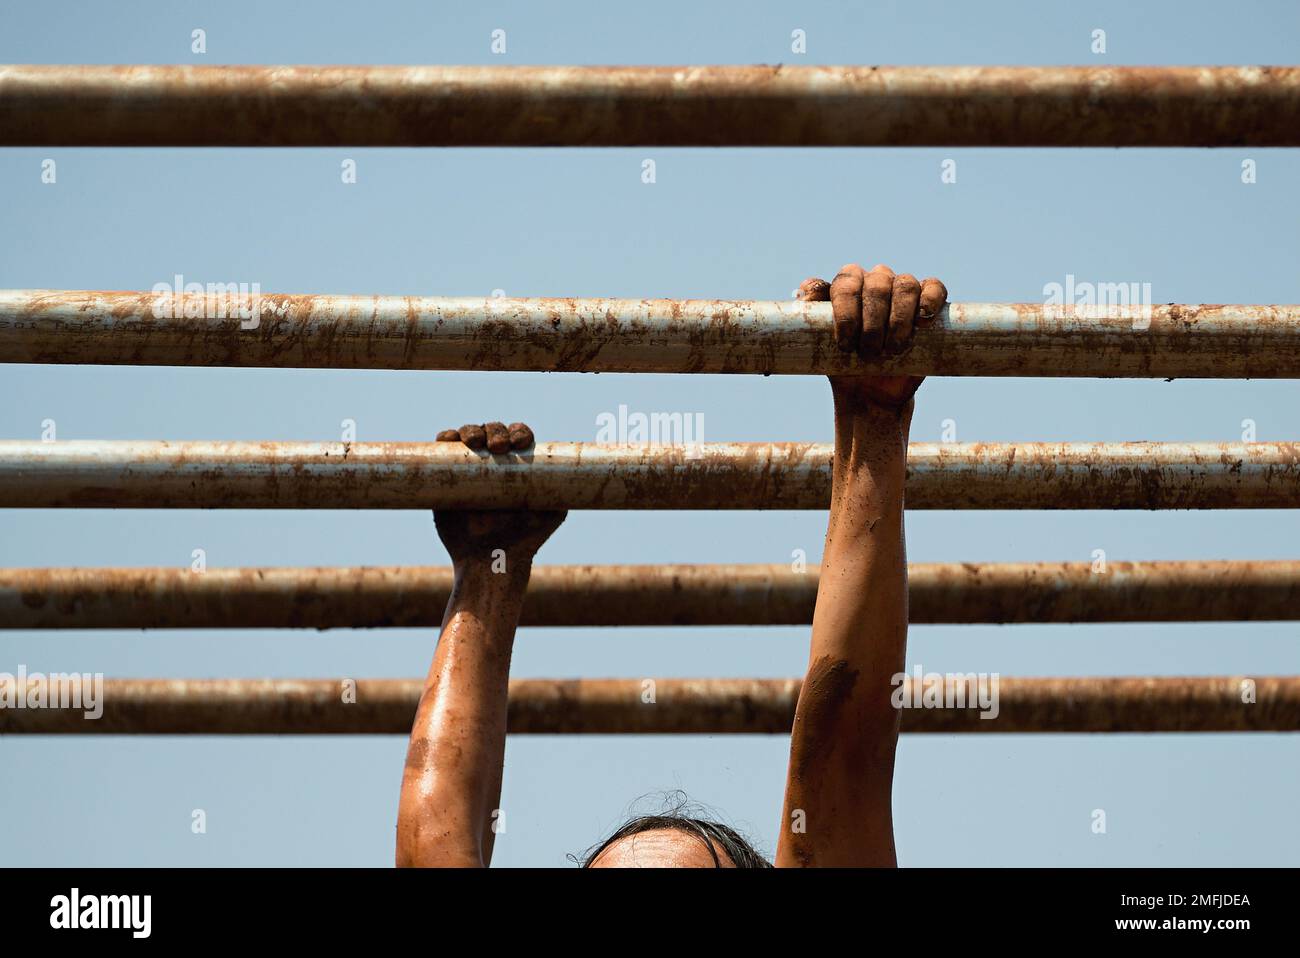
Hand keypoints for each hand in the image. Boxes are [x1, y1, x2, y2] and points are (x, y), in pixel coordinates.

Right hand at [433, 422, 565, 565]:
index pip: (518, 436)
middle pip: (492, 431)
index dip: (518, 432)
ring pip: (468, 437)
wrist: (491, 561)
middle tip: (498, 446)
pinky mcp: (444, 479)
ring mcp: (467, 470)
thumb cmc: (524, 540)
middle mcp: (493, 464)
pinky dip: (445, 439)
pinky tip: (449, 439)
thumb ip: (565, 490)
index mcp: (518, 466)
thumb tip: (581, 470)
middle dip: (496, 431)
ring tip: (474, 442)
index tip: (520, 442)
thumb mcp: (553, 513)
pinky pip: (442, 451)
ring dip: (471, 431)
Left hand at [798, 264, 946, 409]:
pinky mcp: (927, 303)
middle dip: (872, 321)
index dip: (845, 310)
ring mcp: (900, 290)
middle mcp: (873, 282)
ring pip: (904, 285)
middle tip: (868, 352)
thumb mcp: (819, 347)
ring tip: (892, 348)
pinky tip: (923, 318)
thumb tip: (802, 291)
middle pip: (876, 283)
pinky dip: (930, 299)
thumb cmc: (844, 366)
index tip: (845, 343)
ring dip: (898, 319)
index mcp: (845, 287)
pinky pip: (933, 287)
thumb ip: (808, 318)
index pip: (845, 281)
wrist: (872, 393)